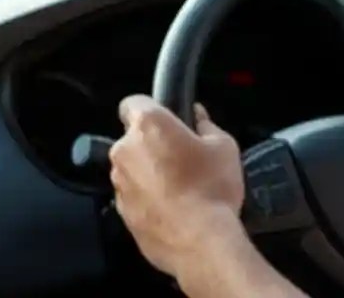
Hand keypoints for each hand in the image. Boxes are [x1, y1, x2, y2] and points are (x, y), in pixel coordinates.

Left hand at [109, 96, 245, 278]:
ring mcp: (119, 184)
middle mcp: (125, 151)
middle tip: (183, 156)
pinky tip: (174, 208)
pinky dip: (148, 197)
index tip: (170, 120)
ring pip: (132, 168)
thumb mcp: (224, 146)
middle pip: (133, 138)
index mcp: (148, 126)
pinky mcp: (121, 213)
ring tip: (181, 186)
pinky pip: (134, 195)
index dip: (152, 108)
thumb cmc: (212, 187)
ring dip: (149, 171)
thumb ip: (206, 125)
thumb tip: (197, 117)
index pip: (134, 102)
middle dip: (152, 143)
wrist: (199, 241)